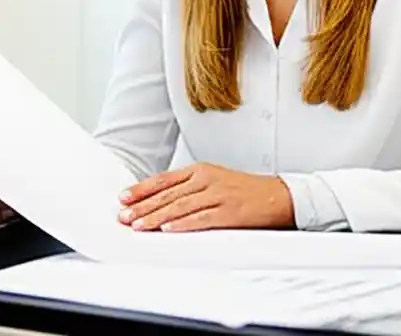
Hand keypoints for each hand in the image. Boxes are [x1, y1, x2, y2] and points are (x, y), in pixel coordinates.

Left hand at [117, 163, 294, 232]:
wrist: (277, 196)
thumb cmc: (243, 191)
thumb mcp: (213, 182)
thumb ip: (188, 189)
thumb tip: (159, 202)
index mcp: (200, 170)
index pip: (164, 180)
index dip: (141, 189)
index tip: (123, 198)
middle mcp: (206, 180)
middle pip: (167, 194)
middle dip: (142, 206)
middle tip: (123, 216)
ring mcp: (218, 195)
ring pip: (180, 206)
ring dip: (156, 216)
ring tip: (138, 225)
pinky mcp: (229, 212)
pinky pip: (201, 218)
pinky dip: (182, 224)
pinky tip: (167, 229)